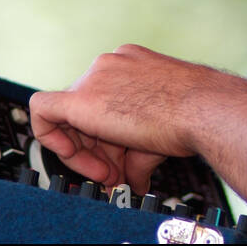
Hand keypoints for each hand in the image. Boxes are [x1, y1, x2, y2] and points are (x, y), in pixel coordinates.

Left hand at [29, 44, 211, 192]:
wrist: (202, 109)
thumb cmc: (193, 116)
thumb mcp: (159, 132)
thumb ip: (136, 155)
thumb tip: (133, 180)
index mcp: (129, 65)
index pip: (103, 104)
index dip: (108, 138)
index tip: (120, 158)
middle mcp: (109, 65)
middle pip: (86, 114)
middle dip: (98, 151)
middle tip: (115, 175)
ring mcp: (95, 76)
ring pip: (71, 119)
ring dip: (87, 154)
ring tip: (113, 174)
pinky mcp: (82, 97)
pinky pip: (43, 111)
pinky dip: (50, 137)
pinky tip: (72, 155)